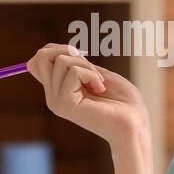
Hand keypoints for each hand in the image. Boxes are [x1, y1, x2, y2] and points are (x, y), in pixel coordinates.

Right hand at [26, 44, 150, 147]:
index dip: (58, 50)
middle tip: (91, 70)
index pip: (37, 60)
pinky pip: (73, 72)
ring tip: (99, 84)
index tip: (82, 61)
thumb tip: (48, 51)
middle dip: (70, 52)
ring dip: (87, 66)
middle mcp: (52, 96)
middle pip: (41, 56)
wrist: (135, 124)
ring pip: (61, 61)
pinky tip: (100, 89)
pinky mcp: (65, 104)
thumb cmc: (122, 100)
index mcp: (57, 90)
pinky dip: (92, 75)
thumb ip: (73, 65)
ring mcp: (57, 102)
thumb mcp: (93, 73)